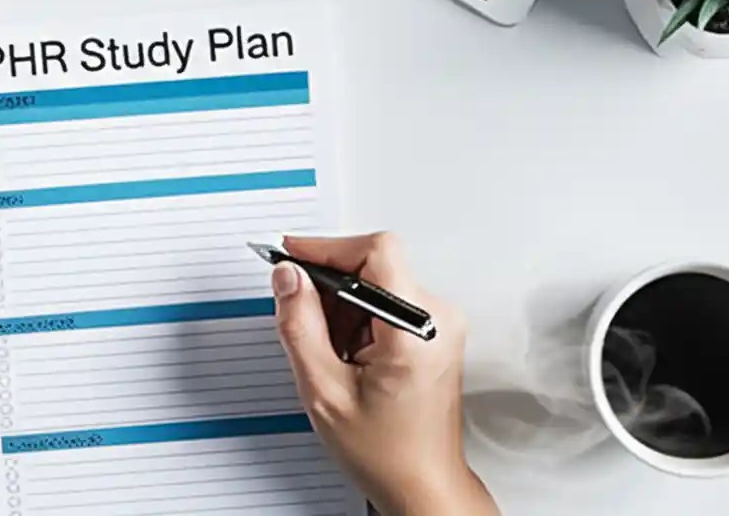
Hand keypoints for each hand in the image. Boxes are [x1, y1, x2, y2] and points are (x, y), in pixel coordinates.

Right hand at [272, 233, 498, 515]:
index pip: (375, 252)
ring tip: (335, 354)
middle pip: (373, 264)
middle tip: (308, 324)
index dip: (327, 248)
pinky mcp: (434, 329)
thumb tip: (288, 277)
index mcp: (417, 330)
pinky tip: (349, 355)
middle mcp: (438, 318)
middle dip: (330, 288)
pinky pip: (387, 300)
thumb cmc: (385, 451)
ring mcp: (441, 323)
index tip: (292, 256)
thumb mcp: (324, 390)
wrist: (421, 481)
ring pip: (377, 281)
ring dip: (343, 306)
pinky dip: (357, 318)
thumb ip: (300, 325)